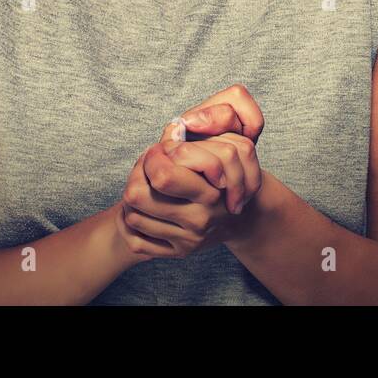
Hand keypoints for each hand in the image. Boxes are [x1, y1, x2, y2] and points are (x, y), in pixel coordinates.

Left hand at [114, 85, 265, 259]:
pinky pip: (135, 238)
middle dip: (138, 173)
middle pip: (137, 195)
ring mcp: (186, 241)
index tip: (163, 150)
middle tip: (150, 165)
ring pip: (132, 214)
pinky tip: (147, 208)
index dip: (155, 154)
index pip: (162, 174)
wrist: (245, 218)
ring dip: (134, 194)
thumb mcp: (231, 143)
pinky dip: (134, 221)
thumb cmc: (231, 172)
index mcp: (211, 193)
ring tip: (149, 184)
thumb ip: (211, 123)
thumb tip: (176, 127)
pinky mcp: (175, 254)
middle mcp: (198, 220)